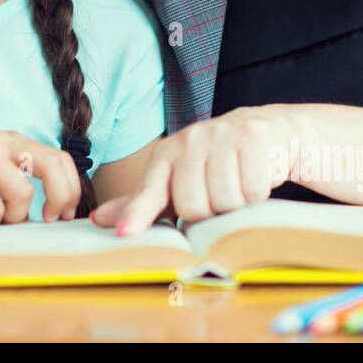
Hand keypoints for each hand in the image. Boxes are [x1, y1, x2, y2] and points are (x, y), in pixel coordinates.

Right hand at [0, 130, 81, 224]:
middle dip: (60, 198)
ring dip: (12, 216)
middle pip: (51, 166)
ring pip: (22, 194)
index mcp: (12, 141)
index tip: (66, 212)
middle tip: (50, 219)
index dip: (71, 187)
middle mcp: (1, 142)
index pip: (59, 157)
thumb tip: (52, 211)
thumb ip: (18, 179)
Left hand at [90, 105, 302, 236]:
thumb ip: (143, 201)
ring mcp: (220, 135)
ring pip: (225, 201)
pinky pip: (253, 190)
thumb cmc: (215, 162)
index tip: (125, 233)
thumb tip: (98, 220)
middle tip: (217, 196)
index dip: (137, 214)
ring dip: (237, 204)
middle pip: (193, 207)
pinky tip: (255, 175)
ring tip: (237, 184)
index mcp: (165, 154)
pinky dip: (258, 193)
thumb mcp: (177, 179)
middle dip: (210, 213)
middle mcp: (189, 140)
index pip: (149, 191)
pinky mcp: (251, 136)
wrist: (264, 129)